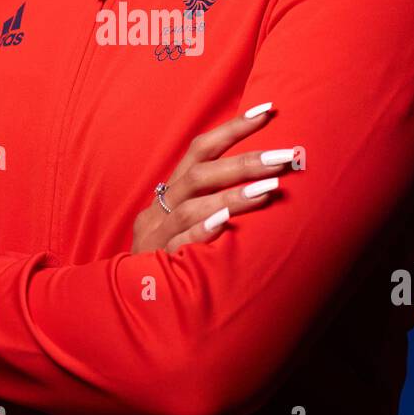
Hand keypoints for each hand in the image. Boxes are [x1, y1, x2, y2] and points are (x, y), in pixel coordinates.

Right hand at [131, 103, 295, 254]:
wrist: (131, 304)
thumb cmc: (173, 259)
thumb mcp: (188, 225)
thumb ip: (216, 202)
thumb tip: (268, 180)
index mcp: (170, 194)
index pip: (200, 151)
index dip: (232, 129)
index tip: (267, 110)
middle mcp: (160, 209)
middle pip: (199, 175)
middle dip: (242, 163)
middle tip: (282, 158)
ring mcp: (155, 236)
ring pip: (191, 208)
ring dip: (231, 197)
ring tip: (267, 191)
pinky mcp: (155, 264)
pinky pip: (179, 244)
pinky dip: (202, 233)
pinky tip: (225, 225)